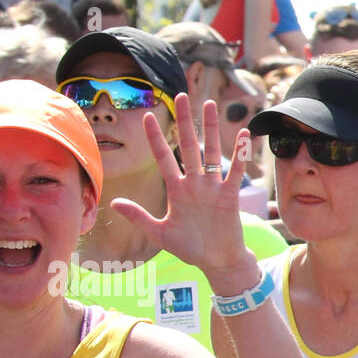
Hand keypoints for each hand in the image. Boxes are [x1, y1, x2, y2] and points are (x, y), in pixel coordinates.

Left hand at [108, 93, 251, 286]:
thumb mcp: (159, 234)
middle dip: (184, 121)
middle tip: (181, 96)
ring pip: (212, 152)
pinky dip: (240, 154)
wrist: (217, 262)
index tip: (149, 116)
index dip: (156, 138)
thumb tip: (114, 202)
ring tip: (209, 104)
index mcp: (176, 191)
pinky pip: (235, 172)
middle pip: (188, 146)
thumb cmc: (190, 249)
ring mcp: (213, 188)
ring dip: (211, 129)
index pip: (163, 158)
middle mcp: (194, 184)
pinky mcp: (230, 196)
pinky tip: (243, 134)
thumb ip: (139, 217)